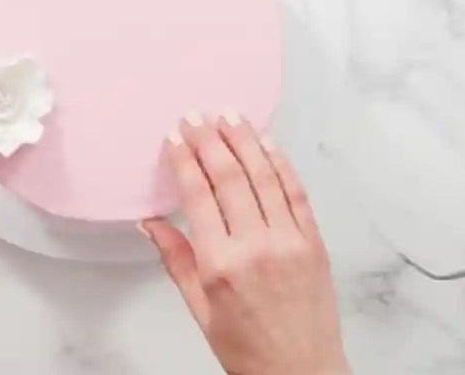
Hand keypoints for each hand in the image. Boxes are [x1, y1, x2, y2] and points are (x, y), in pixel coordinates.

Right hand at [141, 113, 349, 374]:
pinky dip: (281, 164)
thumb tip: (150, 223)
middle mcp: (256, 247)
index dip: (185, 159)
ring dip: (245, 140)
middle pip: (230, 177)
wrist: (302, 374)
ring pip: (264, 177)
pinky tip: (268, 143)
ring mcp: (289, 242)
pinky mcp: (314, 242)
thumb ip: (176, 260)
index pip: (199, 195)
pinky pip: (295, 193)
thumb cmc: (249, 350)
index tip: (175, 137)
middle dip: (210, 140)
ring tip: (230, 115)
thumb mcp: (200, 310)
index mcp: (220, 264)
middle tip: (196, 116)